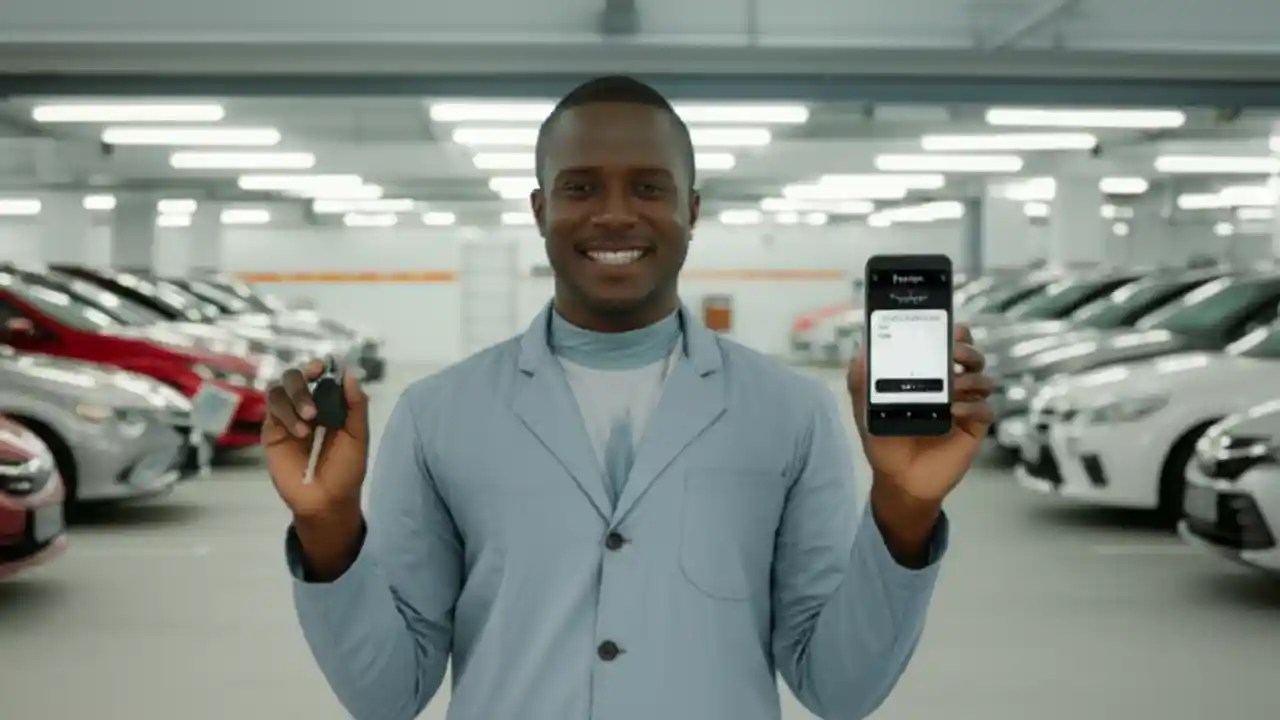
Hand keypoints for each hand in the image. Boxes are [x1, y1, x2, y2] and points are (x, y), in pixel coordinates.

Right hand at [262, 359, 370, 579]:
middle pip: (293, 377)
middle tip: (314, 406)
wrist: (327, 500)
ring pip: (278, 391)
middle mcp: (305, 407)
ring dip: (293, 400)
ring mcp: (286, 419)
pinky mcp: (272, 433)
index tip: (321, 367)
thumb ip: (356, 405)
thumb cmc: (346, 470)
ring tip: (308, 422)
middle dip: (301, 382)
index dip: (316, 367)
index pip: (317, 375)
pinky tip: (300, 432)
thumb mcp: (357, 436)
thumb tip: (350, 372)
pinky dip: (285, 415)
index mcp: (328, 404)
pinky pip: (271, 412)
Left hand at [847, 324, 993, 504]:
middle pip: (972, 356)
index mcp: (928, 374)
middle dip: (967, 350)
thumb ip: (860, 380)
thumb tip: (861, 351)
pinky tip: (953, 412)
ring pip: (984, 380)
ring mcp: (965, 406)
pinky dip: (973, 407)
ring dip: (971, 377)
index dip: (954, 332)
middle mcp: (951, 385)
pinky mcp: (974, 428)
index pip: (949, 343)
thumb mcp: (866, 408)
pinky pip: (985, 410)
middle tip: (954, 355)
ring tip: (952, 386)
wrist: (899, 479)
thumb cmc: (885, 440)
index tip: (949, 328)